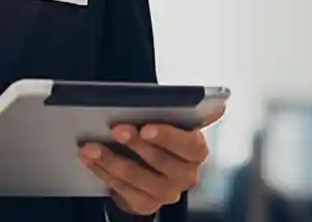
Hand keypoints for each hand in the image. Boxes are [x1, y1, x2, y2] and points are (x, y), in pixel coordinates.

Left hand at [79, 104, 225, 215]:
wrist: (151, 164)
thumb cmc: (162, 136)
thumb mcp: (174, 121)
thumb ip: (189, 112)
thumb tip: (220, 105)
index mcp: (197, 151)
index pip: (189, 145)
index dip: (167, 137)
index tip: (146, 127)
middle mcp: (187, 175)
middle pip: (162, 163)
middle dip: (135, 145)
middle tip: (115, 130)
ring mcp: (167, 193)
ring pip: (139, 180)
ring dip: (112, 161)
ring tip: (91, 147)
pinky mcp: (147, 205)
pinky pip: (124, 193)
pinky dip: (105, 174)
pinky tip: (92, 161)